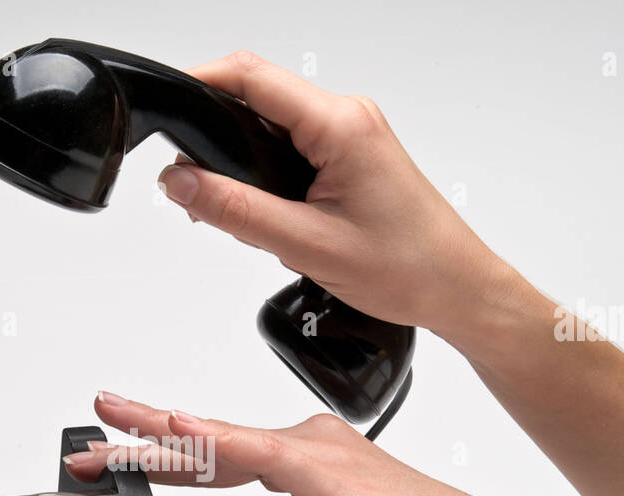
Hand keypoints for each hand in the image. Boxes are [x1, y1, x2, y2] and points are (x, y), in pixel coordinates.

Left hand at [63, 392, 523, 495]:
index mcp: (306, 464)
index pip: (215, 457)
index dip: (160, 462)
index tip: (114, 465)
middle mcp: (305, 446)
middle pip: (204, 441)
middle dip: (139, 444)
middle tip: (86, 445)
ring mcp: (313, 451)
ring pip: (214, 440)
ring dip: (153, 443)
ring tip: (101, 440)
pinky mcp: (323, 468)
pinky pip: (249, 452)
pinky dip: (204, 444)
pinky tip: (168, 436)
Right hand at [156, 51, 536, 351]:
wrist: (457, 289)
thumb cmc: (408, 268)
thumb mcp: (307, 245)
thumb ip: (236, 211)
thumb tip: (181, 184)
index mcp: (340, 125)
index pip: (251, 77)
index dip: (200, 81)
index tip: (166, 104)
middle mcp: (347, 117)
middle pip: (257, 95)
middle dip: (214, 132)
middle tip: (187, 183)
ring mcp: (351, 134)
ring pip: (273, 124)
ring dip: (240, 157)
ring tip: (225, 208)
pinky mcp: (351, 155)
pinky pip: (293, 145)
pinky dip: (266, 172)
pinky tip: (263, 212)